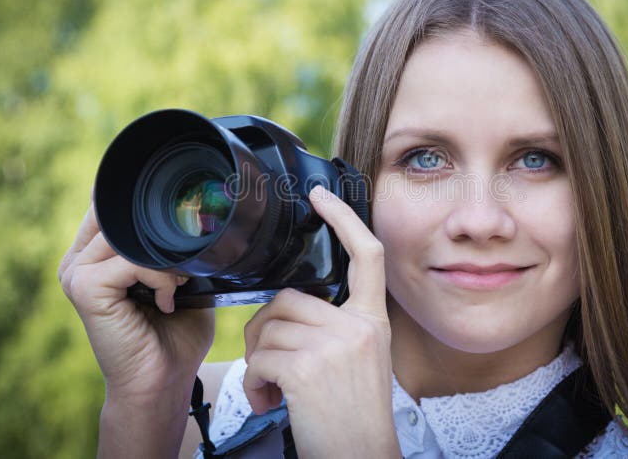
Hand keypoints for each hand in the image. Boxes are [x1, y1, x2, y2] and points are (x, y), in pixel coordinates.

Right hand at [59, 201, 214, 456]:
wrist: (163, 381)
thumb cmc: (174, 332)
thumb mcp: (178, 277)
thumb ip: (169, 243)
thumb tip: (190, 209)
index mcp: (96, 252)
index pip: (116, 203)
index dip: (149, 204)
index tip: (183, 221)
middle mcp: (79, 258)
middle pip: (123, 213)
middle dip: (164, 232)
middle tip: (186, 265)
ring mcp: (76, 272)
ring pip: (129, 235)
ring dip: (166, 258)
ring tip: (179, 284)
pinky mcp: (83, 289)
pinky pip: (131, 260)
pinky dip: (161, 275)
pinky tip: (168, 300)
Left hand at [243, 186, 399, 458]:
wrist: (361, 458)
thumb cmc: (352, 416)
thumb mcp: (360, 361)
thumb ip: (335, 327)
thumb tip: (287, 308)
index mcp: (374, 321)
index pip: (366, 256)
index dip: (343, 219)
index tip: (319, 195)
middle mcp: (359, 327)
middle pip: (289, 298)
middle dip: (265, 329)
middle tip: (269, 364)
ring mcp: (336, 346)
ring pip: (269, 328)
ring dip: (258, 362)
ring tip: (272, 391)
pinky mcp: (308, 368)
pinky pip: (260, 358)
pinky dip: (254, 384)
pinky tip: (269, 403)